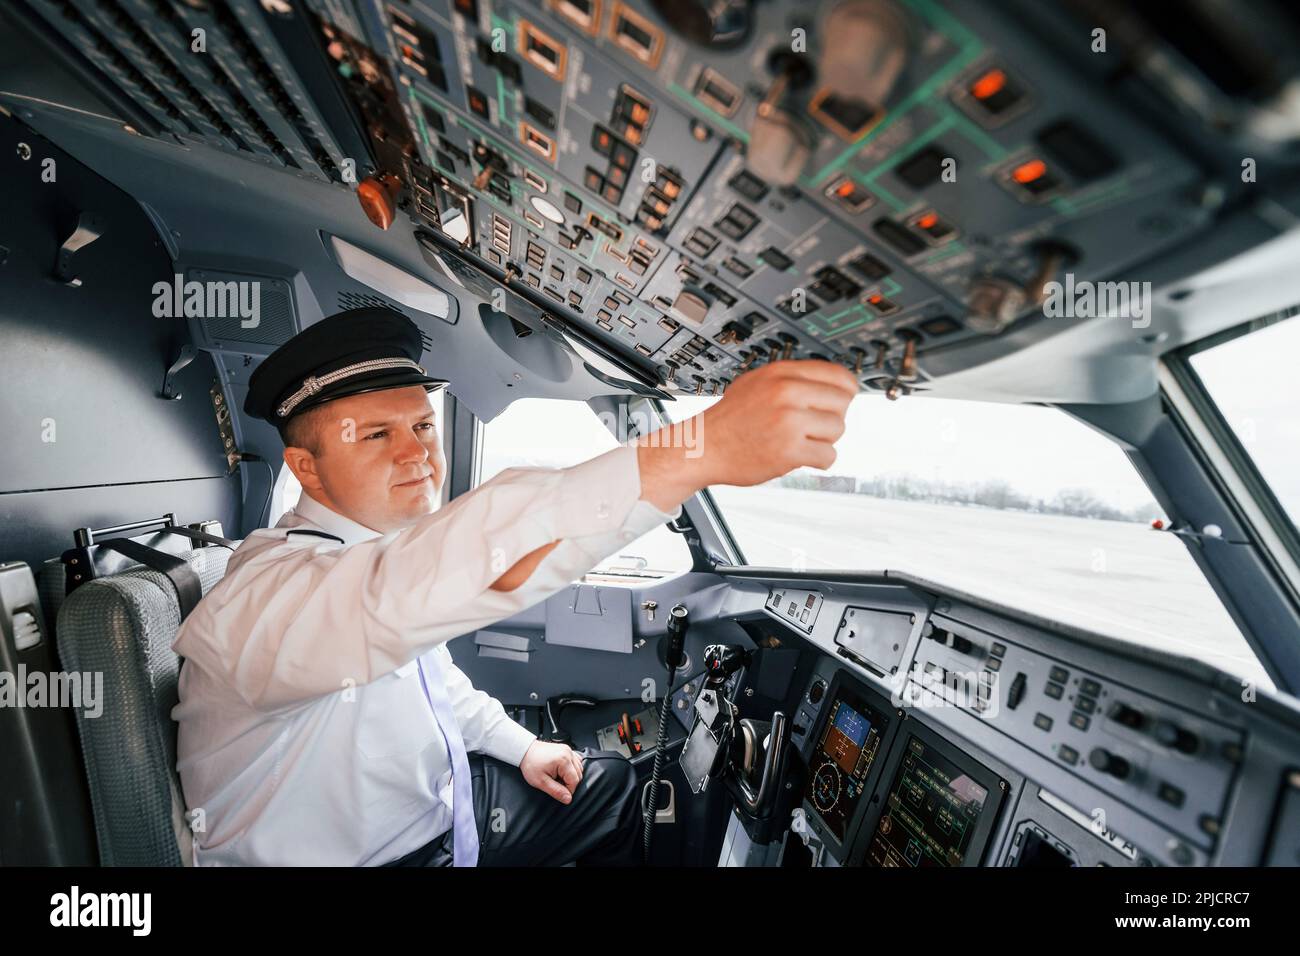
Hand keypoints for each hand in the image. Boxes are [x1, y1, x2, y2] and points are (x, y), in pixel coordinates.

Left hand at [519, 740, 583, 803]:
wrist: (525, 751)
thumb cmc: (531, 764)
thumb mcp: (541, 782)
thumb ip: (556, 791)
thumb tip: (568, 799)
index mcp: (563, 761)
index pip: (575, 781)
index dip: (568, 790)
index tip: (559, 791)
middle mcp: (568, 754)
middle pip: (578, 775)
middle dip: (569, 783)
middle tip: (556, 783)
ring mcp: (568, 750)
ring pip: (579, 768)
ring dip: (571, 776)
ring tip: (557, 777)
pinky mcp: (566, 750)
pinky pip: (576, 761)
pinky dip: (572, 768)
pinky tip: (562, 771)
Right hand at [636, 359, 857, 509]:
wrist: (703, 447)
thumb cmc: (730, 418)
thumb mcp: (757, 381)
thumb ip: (792, 378)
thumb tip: (833, 381)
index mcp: (781, 374)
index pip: (838, 375)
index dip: (844, 390)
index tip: (841, 400)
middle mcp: (786, 393)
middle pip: (843, 403)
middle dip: (832, 416)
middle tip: (813, 425)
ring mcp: (788, 422)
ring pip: (838, 429)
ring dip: (824, 439)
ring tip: (801, 440)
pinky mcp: (789, 451)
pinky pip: (828, 456)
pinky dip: (818, 460)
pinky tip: (800, 456)